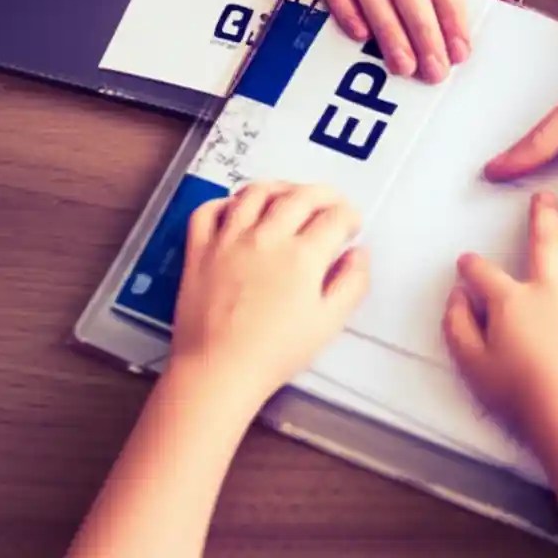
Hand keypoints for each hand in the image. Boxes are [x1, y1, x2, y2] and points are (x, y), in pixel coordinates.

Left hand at [172, 182, 369, 401]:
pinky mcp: (199, 251)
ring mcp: (229, 240)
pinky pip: (208, 210)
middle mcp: (266, 238)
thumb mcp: (329, 323)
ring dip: (279, 187)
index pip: (335, 217)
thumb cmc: (272, 353)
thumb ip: (351, 284)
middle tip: (331, 203)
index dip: (350, 216)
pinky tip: (236, 209)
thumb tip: (358, 256)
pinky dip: (225, 202)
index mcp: (302, 256)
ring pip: (255, 192)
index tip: (351, 224)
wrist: (218, 371)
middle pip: (300, 195)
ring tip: (289, 194)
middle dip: (324, 194)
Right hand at [442, 193, 557, 440]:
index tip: (467, 262)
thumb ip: (458, 327)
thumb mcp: (473, 365)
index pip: (484, 274)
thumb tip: (456, 298)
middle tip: (544, 196)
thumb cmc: (523, 395)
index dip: (472, 266)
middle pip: (544, 241)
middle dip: (541, 215)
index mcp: (511, 302)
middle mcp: (548, 288)